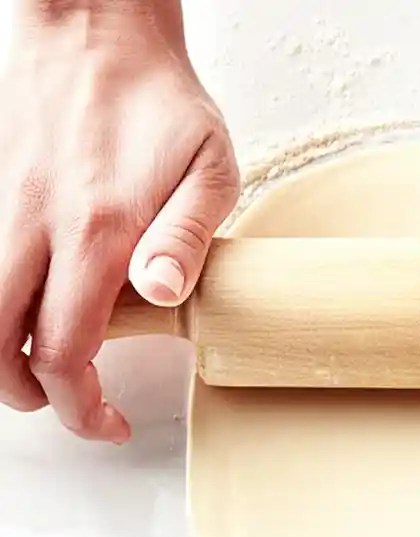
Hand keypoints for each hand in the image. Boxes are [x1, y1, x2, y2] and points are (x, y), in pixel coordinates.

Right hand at [0, 3, 238, 441]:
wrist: (95, 27)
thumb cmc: (161, 99)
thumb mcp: (210, 167)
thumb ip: (186, 237)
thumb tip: (162, 298)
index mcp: (96, 230)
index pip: (65, 350)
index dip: (81, 405)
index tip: (108, 423)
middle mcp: (33, 225)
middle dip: (28, 394)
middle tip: (72, 403)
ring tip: (38, 371)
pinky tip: (20, 311)